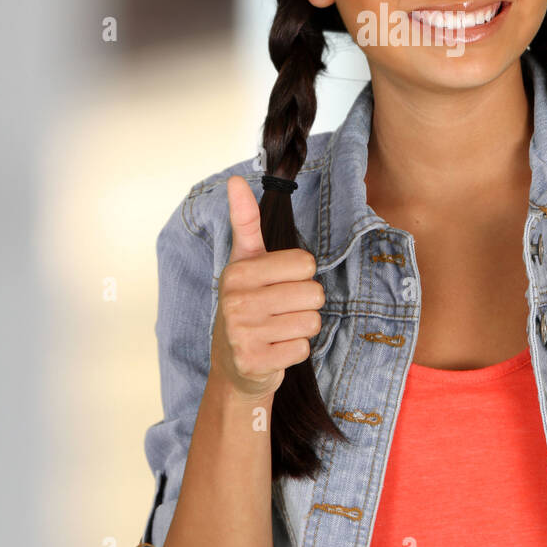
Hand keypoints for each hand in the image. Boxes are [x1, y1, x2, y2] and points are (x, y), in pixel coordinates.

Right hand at [210, 175, 324, 399]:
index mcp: (239, 272)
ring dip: (302, 328)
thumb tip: (236, 180)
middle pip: (314, 293)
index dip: (300, 276)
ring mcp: (243, 334)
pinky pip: (303, 348)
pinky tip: (275, 350)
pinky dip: (295, 351)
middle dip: (306, 304)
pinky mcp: (254, 362)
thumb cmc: (246, 306)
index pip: (306, 263)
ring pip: (311, 322)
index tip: (279, 285)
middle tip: (281, 311)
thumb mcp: (244, 262)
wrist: (232, 365)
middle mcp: (237, 301)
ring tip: (278, 330)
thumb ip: (245, 222)